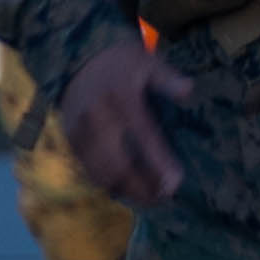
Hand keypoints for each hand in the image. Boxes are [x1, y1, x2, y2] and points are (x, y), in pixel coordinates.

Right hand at [57, 29, 192, 206]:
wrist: (78, 60)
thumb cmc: (122, 63)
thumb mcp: (148, 62)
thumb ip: (168, 78)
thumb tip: (189, 90)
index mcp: (120, 100)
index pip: (143, 137)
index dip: (160, 163)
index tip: (176, 182)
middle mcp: (96, 119)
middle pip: (118, 164)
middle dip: (142, 186)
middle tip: (165, 198)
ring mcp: (79, 132)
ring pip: (101, 172)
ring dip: (126, 190)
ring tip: (151, 200)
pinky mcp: (70, 141)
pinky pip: (88, 169)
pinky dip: (108, 184)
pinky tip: (128, 191)